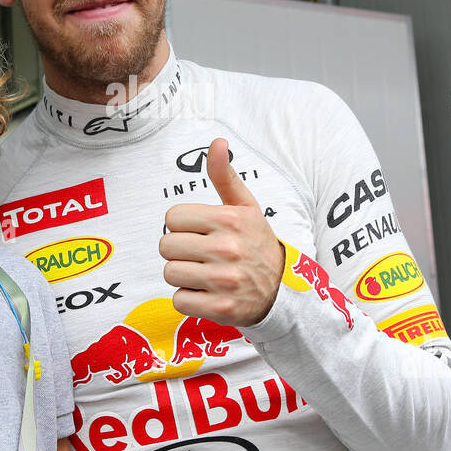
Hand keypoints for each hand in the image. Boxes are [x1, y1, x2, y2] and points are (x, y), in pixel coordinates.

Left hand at [159, 137, 284, 326]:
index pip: (171, 218)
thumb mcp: (245, 206)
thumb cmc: (255, 243)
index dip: (182, 226)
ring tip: (206, 275)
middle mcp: (227, 248)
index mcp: (229, 219)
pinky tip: (209, 294)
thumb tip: (217, 142)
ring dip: (183, 277)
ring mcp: (224, 281)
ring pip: (170, 274)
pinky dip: (190, 300)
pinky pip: (179, 301)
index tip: (201, 233)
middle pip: (166, 247)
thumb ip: (224, 175)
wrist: (284, 291)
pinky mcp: (222, 309)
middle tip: (202, 255)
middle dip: (180, 252)